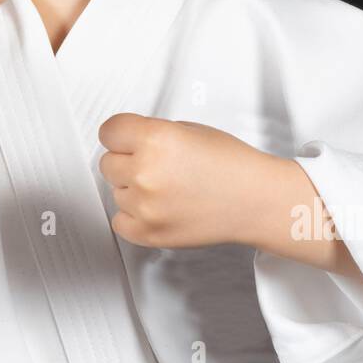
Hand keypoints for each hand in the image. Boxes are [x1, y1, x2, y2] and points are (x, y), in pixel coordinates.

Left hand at [97, 113, 278, 248]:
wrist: (255, 200)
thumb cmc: (231, 165)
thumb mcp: (190, 129)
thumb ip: (152, 133)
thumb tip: (129, 141)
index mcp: (156, 138)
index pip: (108, 131)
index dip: (119, 135)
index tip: (124, 140)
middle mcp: (146, 171)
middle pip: (107, 163)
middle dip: (127, 162)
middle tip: (155, 166)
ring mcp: (145, 205)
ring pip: (115, 192)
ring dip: (133, 189)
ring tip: (167, 187)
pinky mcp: (148, 233)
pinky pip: (119, 221)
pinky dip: (134, 216)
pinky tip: (156, 207)